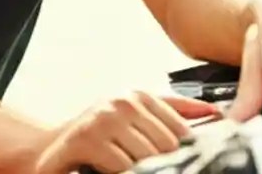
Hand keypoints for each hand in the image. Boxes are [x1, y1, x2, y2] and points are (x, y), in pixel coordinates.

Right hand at [33, 91, 219, 173]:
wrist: (47, 152)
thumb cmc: (94, 138)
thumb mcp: (132, 118)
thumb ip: (172, 112)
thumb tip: (213, 113)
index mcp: (137, 95)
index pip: (180, 129)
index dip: (185, 153)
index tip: (185, 164)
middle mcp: (122, 102)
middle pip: (167, 145)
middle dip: (165, 166)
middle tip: (160, 170)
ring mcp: (104, 119)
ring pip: (147, 157)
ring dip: (144, 171)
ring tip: (135, 169)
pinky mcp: (87, 140)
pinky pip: (123, 166)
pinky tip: (114, 171)